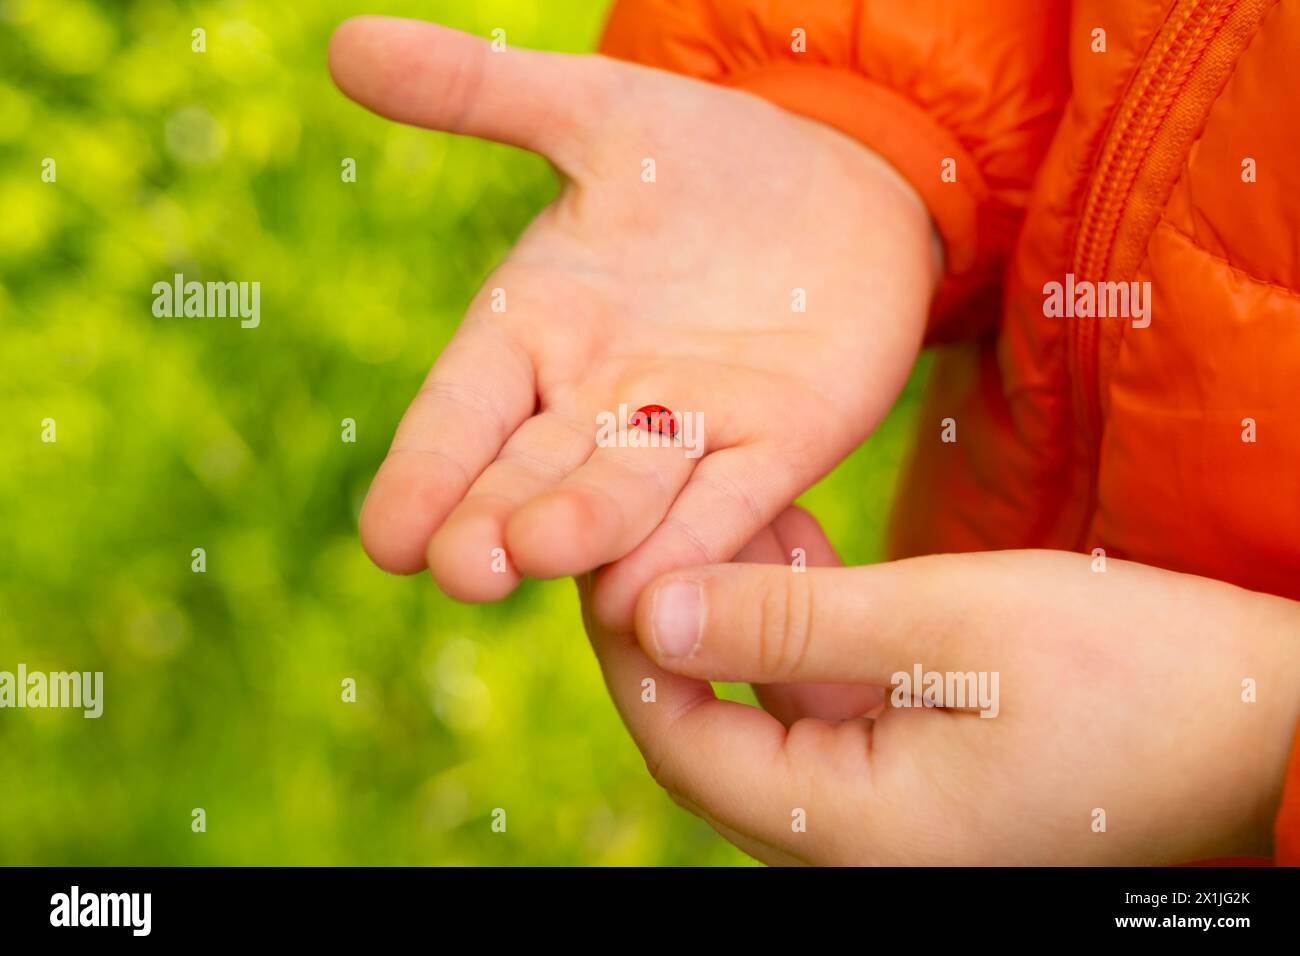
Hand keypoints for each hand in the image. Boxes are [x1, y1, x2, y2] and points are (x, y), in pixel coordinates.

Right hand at [328, 16, 938, 630]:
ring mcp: (692, 426)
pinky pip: (733, 497)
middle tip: (464, 567)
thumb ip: (478, 93)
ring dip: (584, 527)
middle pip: (533, 470)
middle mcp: (599, 397)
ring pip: (627, 490)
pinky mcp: (784, 440)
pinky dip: (697, 538)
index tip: (383, 539)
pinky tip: (660, 592)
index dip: (425, 472)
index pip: (461, 412)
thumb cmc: (704, 159)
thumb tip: (345, 42)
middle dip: (496, 518)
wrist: (840, 178)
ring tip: (538, 556)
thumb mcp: (596, 113)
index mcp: (535, 329)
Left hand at [581, 544, 1299, 863]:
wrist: (1270, 719)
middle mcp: (855, 841)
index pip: (681, 743)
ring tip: (735, 505)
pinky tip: (796, 544)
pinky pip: (827, 702)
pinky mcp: (922, 769)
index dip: (629, 644)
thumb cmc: (1132, 674)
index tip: (606, 547)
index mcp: (852, 834)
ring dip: (744, 609)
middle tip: (664, 512)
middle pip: (713, 728)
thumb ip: (790, 623)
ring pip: (767, 706)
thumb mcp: (949, 627)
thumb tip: (649, 612)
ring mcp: (890, 808)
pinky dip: (804, 628)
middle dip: (683, 616)